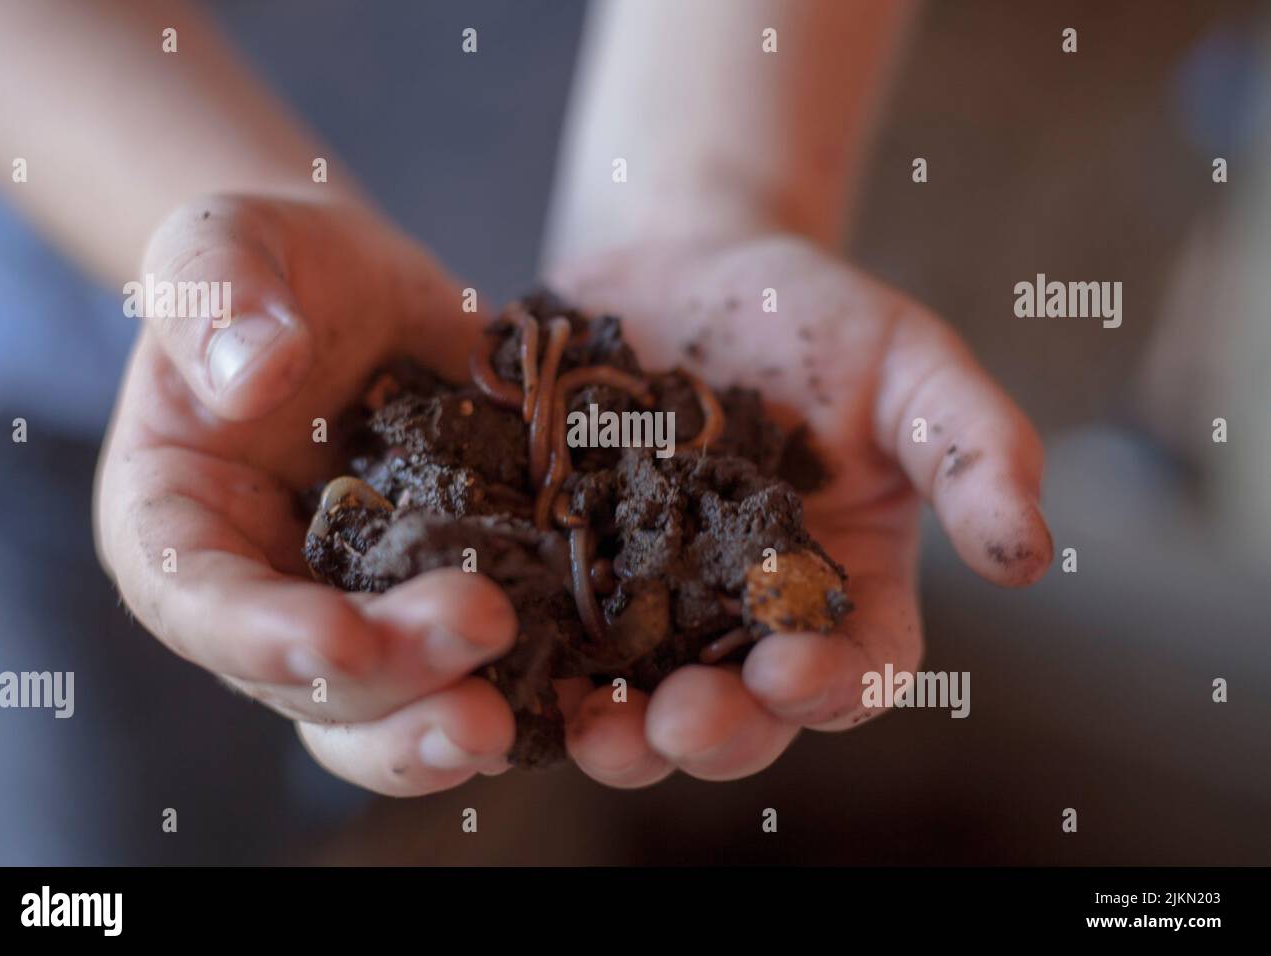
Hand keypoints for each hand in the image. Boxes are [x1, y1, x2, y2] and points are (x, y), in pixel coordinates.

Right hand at [97, 195, 520, 795]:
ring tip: (517, 717)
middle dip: (394, 676)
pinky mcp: (440, 601)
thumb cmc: (265, 267)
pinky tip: (582, 692)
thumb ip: (215, 296)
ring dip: (447, 725)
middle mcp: (264, 597)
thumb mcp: (222, 245)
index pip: (202, 604)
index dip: (262, 638)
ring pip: (390, 708)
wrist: (349, 292)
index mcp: (180, 527)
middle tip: (481, 632)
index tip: (338, 638)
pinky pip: (478, 669)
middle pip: (313, 680)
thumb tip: (253, 371)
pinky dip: (526, 695)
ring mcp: (358, 610)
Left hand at [548, 234, 1052, 785]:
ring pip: (634, 698)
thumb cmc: (815, 318)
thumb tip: (1032, 557)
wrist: (687, 263)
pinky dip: (526, 660)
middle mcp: (742, 618)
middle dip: (713, 730)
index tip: (795, 672)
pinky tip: (502, 657)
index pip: (854, 671)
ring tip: (587, 726)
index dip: (832, 688)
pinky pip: (545, 634)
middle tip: (677, 724)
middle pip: (739, 712)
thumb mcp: (911, 368)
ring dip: (614, 730)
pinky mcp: (563, 569)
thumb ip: (976, 451)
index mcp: (839, 588)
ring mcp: (647, 602)